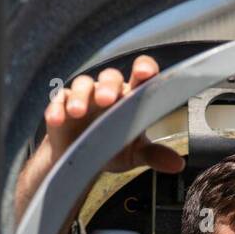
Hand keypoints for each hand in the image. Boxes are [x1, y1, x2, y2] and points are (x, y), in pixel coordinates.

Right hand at [44, 55, 184, 174]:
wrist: (81, 161)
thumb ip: (154, 155)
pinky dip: (57, 108)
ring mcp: (83, 97)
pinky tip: (57, 119)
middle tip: (108, 99)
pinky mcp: (61, 106)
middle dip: (108, 86)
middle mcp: (107, 92)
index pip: (141, 77)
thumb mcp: (134, 154)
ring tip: (78, 112)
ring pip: (83, 85)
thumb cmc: (111, 148)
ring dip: (81, 96)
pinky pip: (58, 101)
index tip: (145, 72)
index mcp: (130, 98)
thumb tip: (177, 164)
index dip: (143, 69)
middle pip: (110, 78)